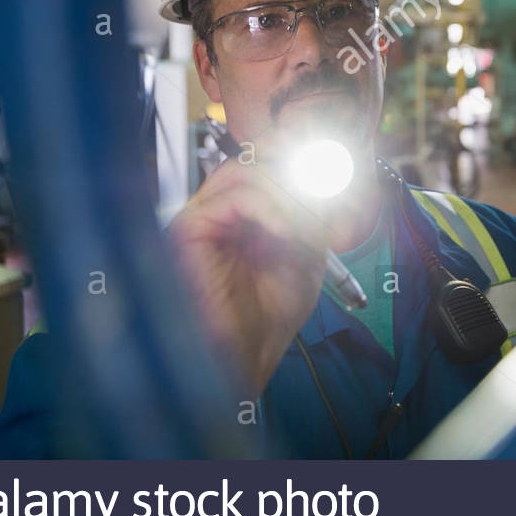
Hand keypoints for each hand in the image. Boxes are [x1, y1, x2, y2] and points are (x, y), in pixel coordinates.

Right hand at [168, 133, 338, 398]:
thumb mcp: (306, 249)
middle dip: (295, 176)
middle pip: (255, 158)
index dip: (299, 161)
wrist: (244, 357)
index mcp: (239, 212)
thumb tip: (316, 165)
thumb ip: (309, 206)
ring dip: (286, 195)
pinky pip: (234, 197)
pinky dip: (270, 209)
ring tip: (302, 230)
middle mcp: (214, 208)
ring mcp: (198, 216)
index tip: (330, 173)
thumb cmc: (268, 314)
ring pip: (245, 170)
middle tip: (319, 202)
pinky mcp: (186, 229)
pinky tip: (285, 234)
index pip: (265, 160)